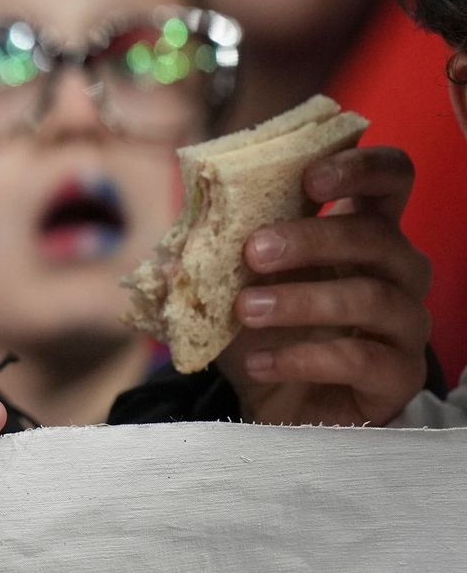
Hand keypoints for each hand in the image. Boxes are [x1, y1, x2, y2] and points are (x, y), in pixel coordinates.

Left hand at [219, 145, 431, 425]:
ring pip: (373, 297)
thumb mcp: (228, 285)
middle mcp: (395, 270)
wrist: (273, 404)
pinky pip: (363, 358)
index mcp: (360, 230)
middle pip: (377, 236)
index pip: (391, 178)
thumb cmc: (261, 329)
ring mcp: (405, 323)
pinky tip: (261, 363)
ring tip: (246, 311)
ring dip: (302, 299)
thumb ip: (209, 257)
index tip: (311, 179)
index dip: (361, 168)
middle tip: (254, 251)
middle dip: (312, 239)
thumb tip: (168, 260)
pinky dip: (305, 358)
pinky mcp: (399, 374)